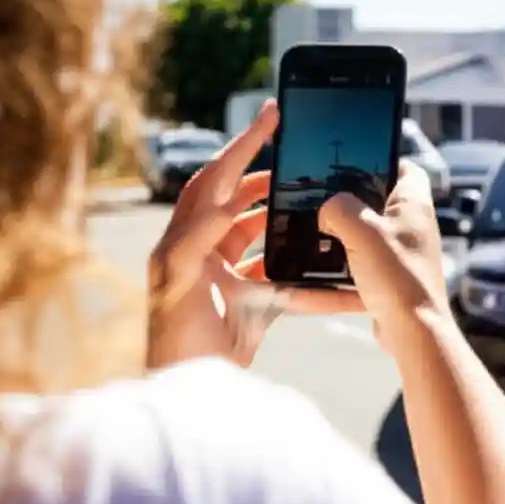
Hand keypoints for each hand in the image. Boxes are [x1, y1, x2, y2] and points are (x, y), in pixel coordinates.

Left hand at [147, 100, 360, 368]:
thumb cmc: (176, 341)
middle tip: (298, 150)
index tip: (272, 115)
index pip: (216, 178)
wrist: (191, 388)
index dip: (245, 145)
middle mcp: (205, 251)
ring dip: (286, 214)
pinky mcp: (249, 302)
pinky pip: (283, 278)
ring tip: (310, 197)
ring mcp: (228, 275)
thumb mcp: (180, 283)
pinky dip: (306, 272)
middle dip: (267, 172)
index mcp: (185, 240)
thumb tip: (224, 204)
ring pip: (262, 232)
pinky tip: (329, 265)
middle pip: (239, 196)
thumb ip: (196, 240)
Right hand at [318, 160, 449, 352]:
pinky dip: (343, 266)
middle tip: (322, 200)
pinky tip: (318, 270)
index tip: (353, 160)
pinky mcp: (392, 277)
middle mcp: (413, 226)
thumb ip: (339, 208)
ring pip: (367, 234)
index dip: (380, 159)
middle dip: (350, 201)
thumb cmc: (397, 277)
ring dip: (343, 236)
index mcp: (414, 204)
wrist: (413, 331)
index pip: (404, 167)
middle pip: (378, 200)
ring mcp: (403, 253)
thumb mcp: (361, 230)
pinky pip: (363, 264)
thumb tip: (328, 210)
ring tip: (315, 233)